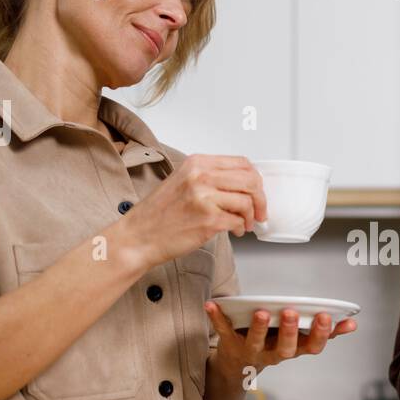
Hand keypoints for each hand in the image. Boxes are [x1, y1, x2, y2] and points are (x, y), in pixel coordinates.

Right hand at [115, 154, 268, 269]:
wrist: (138, 236)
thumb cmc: (158, 214)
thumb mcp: (182, 181)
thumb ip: (209, 177)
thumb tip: (242, 184)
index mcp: (197, 163)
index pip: (242, 163)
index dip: (255, 179)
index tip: (256, 192)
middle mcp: (201, 176)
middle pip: (250, 181)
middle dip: (260, 199)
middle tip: (259, 211)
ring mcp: (205, 197)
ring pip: (248, 201)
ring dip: (251, 216)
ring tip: (244, 223)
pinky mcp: (208, 220)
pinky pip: (238, 221)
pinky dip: (240, 228)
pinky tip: (234, 230)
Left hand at [205, 303, 356, 375]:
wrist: (237, 367)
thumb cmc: (274, 345)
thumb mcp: (301, 341)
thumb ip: (325, 332)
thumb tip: (353, 323)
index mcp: (294, 350)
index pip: (311, 347)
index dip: (319, 334)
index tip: (325, 317)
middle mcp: (274, 353)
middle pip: (285, 348)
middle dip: (289, 331)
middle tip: (292, 312)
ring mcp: (251, 350)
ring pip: (256, 342)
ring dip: (259, 327)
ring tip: (262, 311)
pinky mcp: (230, 344)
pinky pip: (224, 331)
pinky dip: (217, 318)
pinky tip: (212, 304)